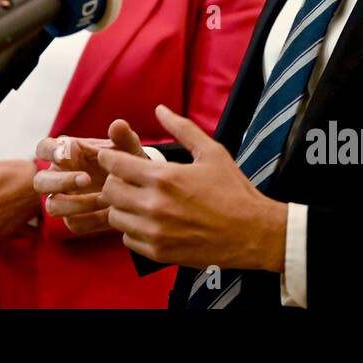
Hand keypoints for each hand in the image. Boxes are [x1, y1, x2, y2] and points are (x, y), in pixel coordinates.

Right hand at [33, 119, 145, 235]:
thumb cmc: (126, 159)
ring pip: (52, 207)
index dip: (49, 151)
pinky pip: (74, 223)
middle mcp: (58, 176)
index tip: (65, 153)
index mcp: (65, 152)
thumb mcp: (128, 147)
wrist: (139, 186)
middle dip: (61, 181)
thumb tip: (117, 125)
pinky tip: (111, 212)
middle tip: (86, 179)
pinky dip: (92, 219)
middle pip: (40, 182)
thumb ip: (123, 136)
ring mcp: (64, 199)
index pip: (43, 148)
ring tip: (104, 198)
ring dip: (76, 204)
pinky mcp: (75, 219)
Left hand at [98, 105, 287, 271]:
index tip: (114, 158)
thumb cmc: (234, 191)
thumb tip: (159, 109)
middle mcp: (154, 206)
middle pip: (109, 191)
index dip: (110, 158)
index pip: (115, 165)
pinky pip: (127, 239)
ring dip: (123, 206)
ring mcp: (155, 232)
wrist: (253, 233)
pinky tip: (150, 221)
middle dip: (115, 181)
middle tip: (129, 180)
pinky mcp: (158, 253)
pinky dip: (133, 229)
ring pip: (115, 216)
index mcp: (164, 177)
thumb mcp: (212, 152)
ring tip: (140, 201)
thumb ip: (182, 128)